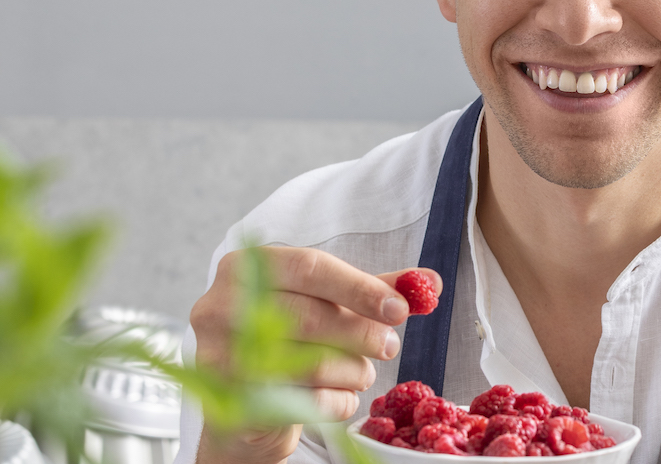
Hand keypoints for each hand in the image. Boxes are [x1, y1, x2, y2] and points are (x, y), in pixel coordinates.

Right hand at [190, 246, 441, 463]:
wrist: (244, 402)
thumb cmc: (290, 338)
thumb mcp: (329, 303)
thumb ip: (375, 289)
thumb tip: (431, 282)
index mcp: (242, 267)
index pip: (310, 267)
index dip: (360, 288)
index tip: (401, 309)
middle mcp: (218, 307)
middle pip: (309, 317)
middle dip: (362, 334)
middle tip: (391, 346)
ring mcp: (218, 357)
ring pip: (308, 363)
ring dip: (353, 371)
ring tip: (363, 372)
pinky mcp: (229, 404)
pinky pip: (303, 403)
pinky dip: (337, 402)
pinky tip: (342, 397)